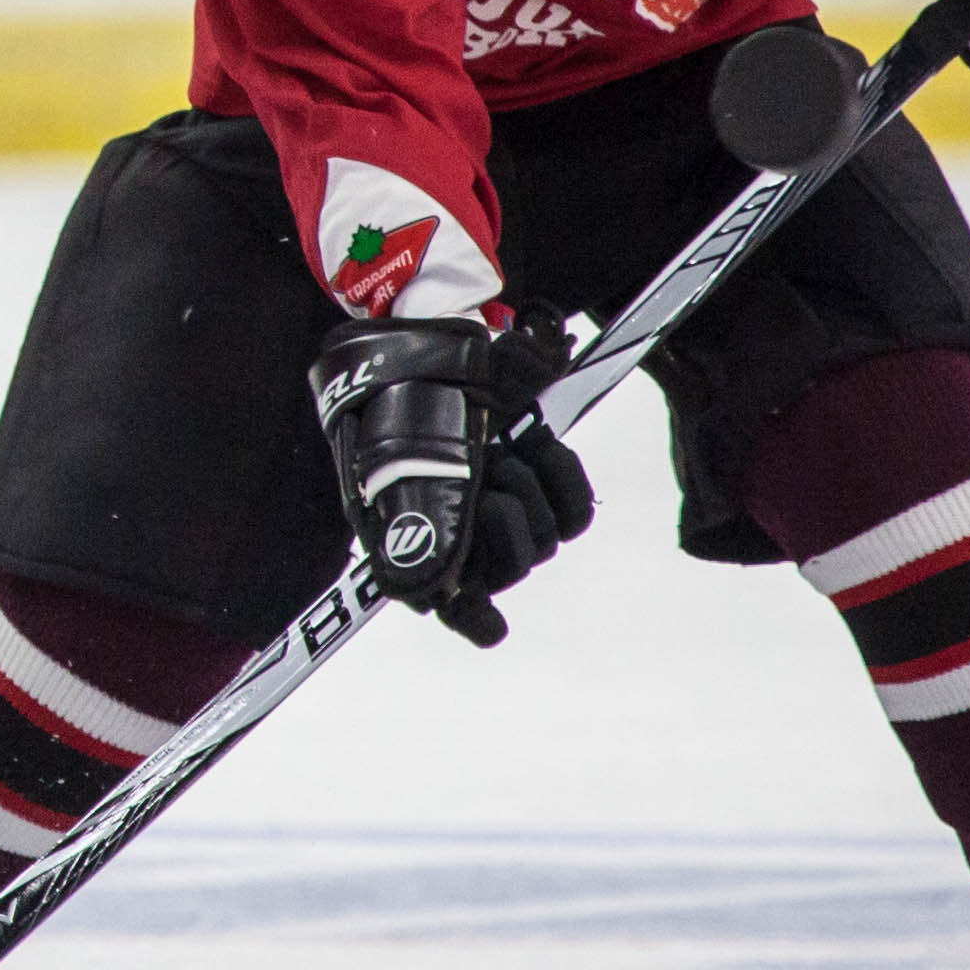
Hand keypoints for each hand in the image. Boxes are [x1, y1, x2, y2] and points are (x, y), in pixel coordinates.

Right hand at [309, 318, 594, 647]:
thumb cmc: (397, 399)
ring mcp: (502, 503)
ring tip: (505, 447)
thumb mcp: (394, 464)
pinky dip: (563, 477)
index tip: (494, 630)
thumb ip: (417, 532)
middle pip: (510, 568)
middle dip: (508, 523)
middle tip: (489, 472)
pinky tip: (539, 445)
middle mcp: (462, 530)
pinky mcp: (540, 478)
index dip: (472, 618)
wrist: (425, 339)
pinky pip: (574, 508)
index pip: (448, 600)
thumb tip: (434, 598)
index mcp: (416, 536)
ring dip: (532, 490)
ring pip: (546, 539)